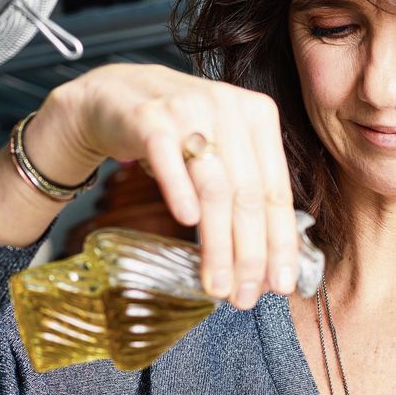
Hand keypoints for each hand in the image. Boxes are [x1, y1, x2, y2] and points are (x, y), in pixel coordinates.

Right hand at [50, 62, 299, 308]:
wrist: (114, 97)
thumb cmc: (176, 133)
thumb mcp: (221, 151)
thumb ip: (247, 192)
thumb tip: (270, 265)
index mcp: (258, 116)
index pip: (275, 191)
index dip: (280, 243)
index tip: (281, 286)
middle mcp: (228, 107)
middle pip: (247, 194)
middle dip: (249, 254)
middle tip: (244, 297)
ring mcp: (188, 109)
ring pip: (213, 186)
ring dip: (218, 243)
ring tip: (218, 285)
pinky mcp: (148, 117)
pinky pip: (168, 159)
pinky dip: (180, 191)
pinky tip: (187, 223)